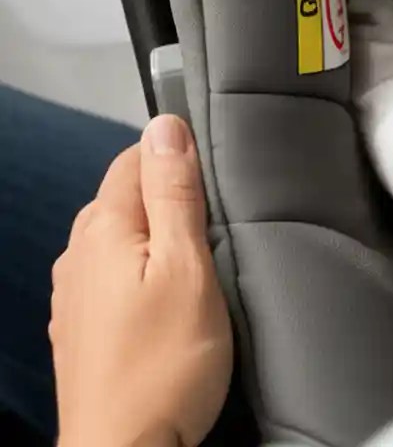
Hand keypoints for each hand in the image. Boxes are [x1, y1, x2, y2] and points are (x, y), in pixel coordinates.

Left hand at [50, 115, 232, 446]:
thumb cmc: (166, 363)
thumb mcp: (187, 267)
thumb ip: (175, 196)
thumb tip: (165, 127)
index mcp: (103, 229)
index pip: (135, 159)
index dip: (178, 156)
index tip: (221, 174)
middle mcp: (77, 255)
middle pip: (123, 198)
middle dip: (168, 196)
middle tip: (222, 218)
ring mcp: (72, 295)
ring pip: (117, 240)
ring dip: (155, 237)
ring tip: (202, 258)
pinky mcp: (78, 330)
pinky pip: (110, 279)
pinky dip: (140, 274)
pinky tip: (167, 298)